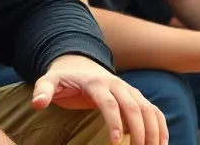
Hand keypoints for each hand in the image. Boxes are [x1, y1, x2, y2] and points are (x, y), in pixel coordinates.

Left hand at [32, 54, 166, 144]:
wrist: (79, 62)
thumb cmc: (64, 78)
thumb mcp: (50, 81)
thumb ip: (43, 90)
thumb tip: (37, 103)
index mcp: (97, 83)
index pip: (108, 102)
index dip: (114, 121)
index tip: (116, 142)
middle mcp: (117, 85)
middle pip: (133, 107)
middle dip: (139, 131)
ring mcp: (129, 90)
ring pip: (147, 108)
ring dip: (153, 130)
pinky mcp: (136, 96)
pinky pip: (153, 110)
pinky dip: (160, 125)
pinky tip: (162, 144)